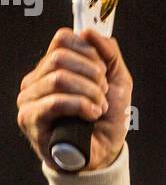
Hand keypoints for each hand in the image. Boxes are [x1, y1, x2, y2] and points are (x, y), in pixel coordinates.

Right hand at [17, 27, 132, 171]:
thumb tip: (88, 31)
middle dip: (92, 74)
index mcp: (53, 66)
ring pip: (59, 77)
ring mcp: (29, 99)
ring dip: (89, 93)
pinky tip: (91, 116)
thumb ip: (108, 53)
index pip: (63, 39)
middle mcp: (36, 79)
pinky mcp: (29, 119)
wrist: (104, 153)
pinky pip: (54, 101)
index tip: (103, 72)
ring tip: (99, 108)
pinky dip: (81, 106)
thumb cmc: (107, 118)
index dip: (89, 52)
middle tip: (103, 93)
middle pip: (60, 56)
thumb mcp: (117, 80)